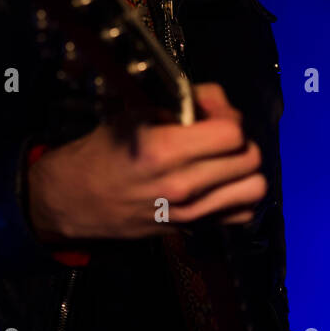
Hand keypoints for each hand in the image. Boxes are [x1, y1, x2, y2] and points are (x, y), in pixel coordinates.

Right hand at [26, 82, 266, 241]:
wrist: (75, 200)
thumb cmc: (101, 154)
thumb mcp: (133, 114)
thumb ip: (182, 104)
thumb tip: (218, 101)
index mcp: (163, 150)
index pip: (232, 132)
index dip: (228, 117)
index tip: (213, 115)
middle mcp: (182, 184)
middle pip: (249, 159)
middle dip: (240, 140)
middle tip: (220, 135)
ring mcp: (190, 212)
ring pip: (254, 189)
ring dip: (246, 170)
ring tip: (226, 160)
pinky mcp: (192, 229)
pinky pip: (242, 215)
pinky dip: (240, 197)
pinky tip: (222, 184)